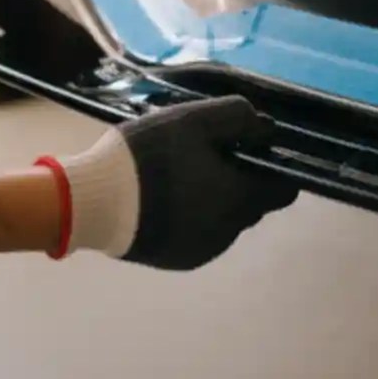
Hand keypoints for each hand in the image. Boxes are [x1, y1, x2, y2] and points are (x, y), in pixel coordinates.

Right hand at [43, 97, 298, 268]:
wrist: (92, 201)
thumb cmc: (148, 156)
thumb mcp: (193, 120)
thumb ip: (238, 117)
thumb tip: (266, 128)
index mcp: (241, 198)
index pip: (285, 189)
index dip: (275, 168)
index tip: (252, 151)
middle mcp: (231, 231)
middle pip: (254, 204)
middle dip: (241, 182)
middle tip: (207, 158)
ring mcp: (206, 250)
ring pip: (227, 220)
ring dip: (216, 201)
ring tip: (180, 178)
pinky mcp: (181, 260)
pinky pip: (202, 235)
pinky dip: (193, 219)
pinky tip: (165, 201)